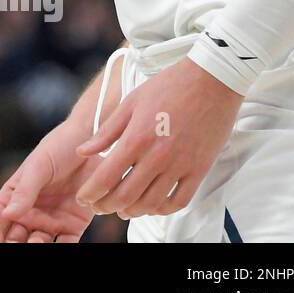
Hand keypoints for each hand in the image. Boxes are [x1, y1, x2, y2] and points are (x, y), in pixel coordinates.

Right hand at [0, 118, 97, 242]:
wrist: (93, 145)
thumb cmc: (59, 148)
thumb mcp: (38, 166)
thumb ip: (24, 191)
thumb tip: (8, 214)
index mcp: (14, 196)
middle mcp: (30, 212)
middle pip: (15, 238)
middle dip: (13, 245)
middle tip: (19, 243)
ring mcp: (51, 221)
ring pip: (39, 245)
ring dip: (36, 249)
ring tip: (40, 241)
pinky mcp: (73, 227)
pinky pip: (66, 246)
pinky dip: (62, 252)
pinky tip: (59, 248)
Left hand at [74, 56, 240, 217]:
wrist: (211, 81)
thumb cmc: (167, 87)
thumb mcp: (130, 103)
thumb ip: (106, 132)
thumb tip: (82, 152)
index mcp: (136, 138)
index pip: (107, 176)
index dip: (92, 192)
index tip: (83, 198)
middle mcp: (157, 157)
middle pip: (126, 195)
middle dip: (107, 206)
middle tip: (98, 207)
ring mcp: (180, 166)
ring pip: (152, 203)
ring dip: (133, 211)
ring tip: (122, 210)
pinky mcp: (200, 170)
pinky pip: (180, 201)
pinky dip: (163, 209)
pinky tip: (153, 206)